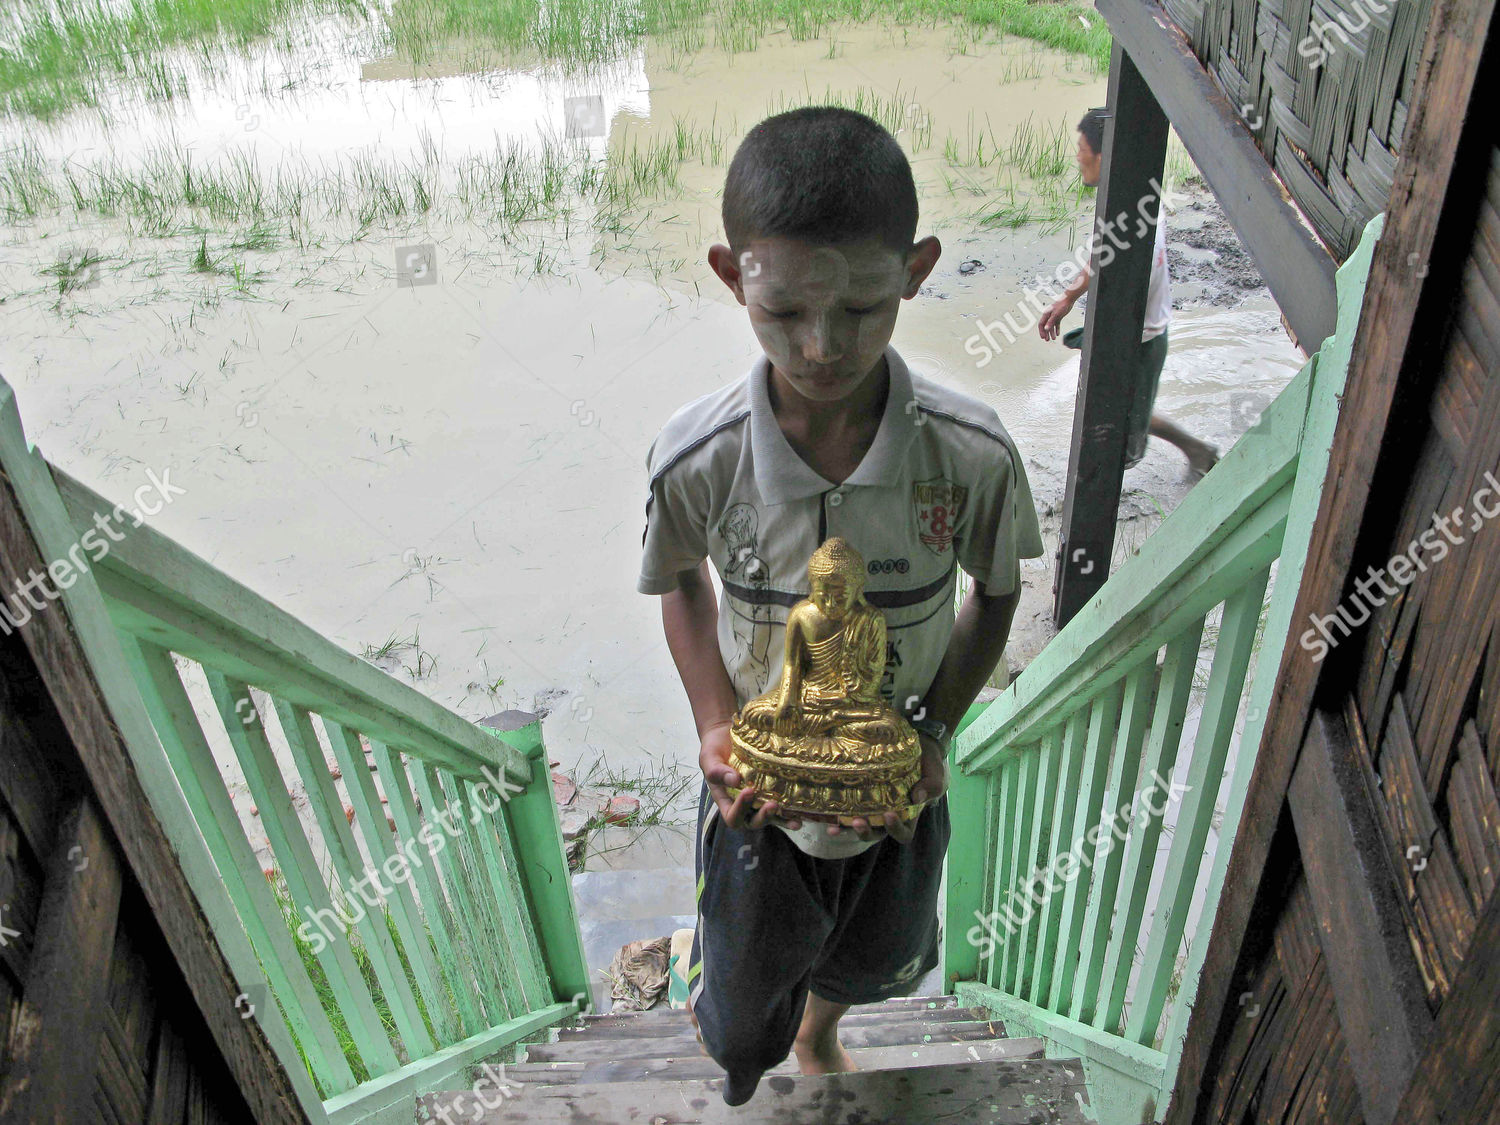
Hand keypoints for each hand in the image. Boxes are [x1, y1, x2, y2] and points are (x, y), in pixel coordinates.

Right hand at [699, 720, 801, 830]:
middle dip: (764, 817)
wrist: (726, 736)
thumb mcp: (709, 759)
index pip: (732, 816)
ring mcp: (759, 800)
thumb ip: (717, 771)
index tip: (748, 790)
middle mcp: (743, 806)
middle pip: (753, 822)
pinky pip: (783, 806)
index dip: (740, 809)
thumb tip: (736, 780)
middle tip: (773, 805)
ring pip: (771, 818)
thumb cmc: (714, 749)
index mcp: (726, 801)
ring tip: (795, 821)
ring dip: (783, 821)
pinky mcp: (772, 792)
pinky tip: (804, 812)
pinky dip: (792, 810)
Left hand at [825, 731, 949, 845]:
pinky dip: (838, 818)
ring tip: (838, 825)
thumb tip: (916, 797)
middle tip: (858, 821)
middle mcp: (889, 816)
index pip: (903, 833)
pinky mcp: (861, 796)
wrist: (918, 746)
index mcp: (909, 816)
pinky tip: (829, 819)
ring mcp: (874, 807)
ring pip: (861, 826)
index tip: (889, 814)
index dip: (895, 829)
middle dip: (866, 831)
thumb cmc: (929, 764)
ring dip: (849, 828)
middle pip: (877, 834)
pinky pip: (848, 811)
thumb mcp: (936, 774)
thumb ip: (931, 785)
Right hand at [1038, 295, 1073, 340]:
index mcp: (1046, 314)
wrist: (1068, 299)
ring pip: (1051, 326)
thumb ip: (1050, 322)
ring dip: (1052, 332)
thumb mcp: (1056, 315)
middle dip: (1046, 333)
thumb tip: (1046, 329)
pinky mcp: (1058, 316)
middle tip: (1047, 340)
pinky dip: (1057, 329)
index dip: (1041, 331)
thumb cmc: (1061, 305)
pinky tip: (1058, 334)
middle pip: (1045, 326)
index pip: (1041, 324)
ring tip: (1054, 339)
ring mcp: (1053, 316)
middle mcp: (1048, 316)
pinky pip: (1056, 324)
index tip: (1043, 337)